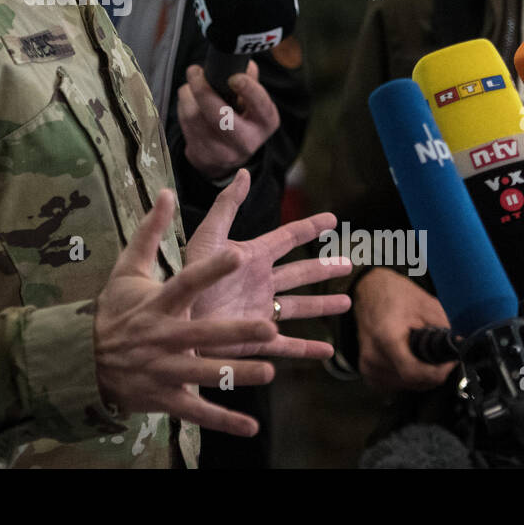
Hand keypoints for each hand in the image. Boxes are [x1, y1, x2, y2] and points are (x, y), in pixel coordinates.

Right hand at [93, 181, 282, 436]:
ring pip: (205, 373)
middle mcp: (162, 337)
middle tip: (269, 327)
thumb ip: (150, 232)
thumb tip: (166, 192)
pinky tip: (251, 425)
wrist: (84, 360)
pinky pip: (197, 411)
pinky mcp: (165, 397)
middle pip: (202, 333)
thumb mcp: (127, 270)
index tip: (237, 255)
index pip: (186, 283)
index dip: (210, 271)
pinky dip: (223, 420)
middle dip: (235, 331)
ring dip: (237, 375)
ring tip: (269, 371)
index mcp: (157, 304)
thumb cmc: (115, 311)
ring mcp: (164, 370)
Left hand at [178, 61, 279, 178]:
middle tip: (194, 71)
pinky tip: (189, 103)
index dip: (248, 89)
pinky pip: (184, 122)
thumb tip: (238, 60)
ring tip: (193, 86)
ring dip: (188, 94)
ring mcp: (222, 152)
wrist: (226, 159)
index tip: (234, 77)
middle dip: (203, 90)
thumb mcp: (253, 102)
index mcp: (265, 122)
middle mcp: (246, 141)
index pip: (261, 104)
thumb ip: (248, 79)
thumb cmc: (241, 120)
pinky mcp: (201, 156)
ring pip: (194, 115)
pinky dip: (183, 106)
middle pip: (220, 116)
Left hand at [184, 170, 351, 358]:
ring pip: (300, 307)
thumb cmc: (189, 277)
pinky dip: (308, 349)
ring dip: (322, 305)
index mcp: (252, 257)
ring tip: (346, 303)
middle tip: (348, 263)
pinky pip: (289, 345)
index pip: (287, 238)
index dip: (310, 227)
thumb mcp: (209, 236)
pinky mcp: (256, 338)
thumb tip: (243, 172)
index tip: (332, 218)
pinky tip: (327, 352)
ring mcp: (259, 310)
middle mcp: (259, 283)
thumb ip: (227, 206)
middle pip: (300, 273)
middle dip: (323, 269)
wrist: (174, 321)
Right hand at [354, 267, 454, 391]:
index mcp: (385, 338)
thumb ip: (445, 328)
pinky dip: (408, 377)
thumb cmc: (392, 293)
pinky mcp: (367, 371)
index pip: (414, 373)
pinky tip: (411, 359)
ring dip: (422, 376)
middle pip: (414, 382)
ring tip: (423, 354)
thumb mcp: (426, 304)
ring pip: (407, 386)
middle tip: (441, 356)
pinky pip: (396, 385)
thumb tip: (461, 347)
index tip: (450, 362)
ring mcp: (368, 365)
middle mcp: (373, 355)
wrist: (368, 289)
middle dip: (433, 372)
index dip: (438, 372)